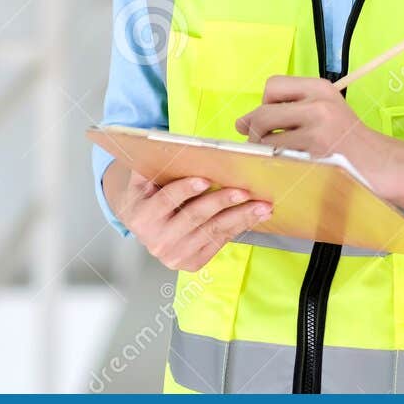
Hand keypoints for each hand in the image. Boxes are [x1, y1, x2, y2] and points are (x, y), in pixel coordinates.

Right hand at [114, 168, 272, 270]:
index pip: (166, 200)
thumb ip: (154, 165)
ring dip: (240, 217)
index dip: (186, 189)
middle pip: (194, 216)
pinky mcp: (191, 263)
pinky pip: (220, 242)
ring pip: (212, 231)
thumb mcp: (143, 180)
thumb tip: (169, 141)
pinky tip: (254, 216)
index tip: (206, 179)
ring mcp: (175, 255)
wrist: (145, 227)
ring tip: (261, 205)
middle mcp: (157, 240)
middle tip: (244, 191)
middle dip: (222, 202)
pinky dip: (240, 227)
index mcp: (142, 216)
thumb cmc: (149, 197)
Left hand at [235, 75, 378, 159]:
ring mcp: (318, 130)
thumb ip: (288, 111)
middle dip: (255, 133)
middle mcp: (319, 104)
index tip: (274, 122)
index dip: (265, 105)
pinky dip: (276, 166)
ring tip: (283, 159)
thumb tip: (239, 123)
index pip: (272, 86)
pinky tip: (291, 169)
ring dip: (265, 153)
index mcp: (321, 88)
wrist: (387, 164)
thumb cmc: (351, 143)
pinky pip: (279, 158)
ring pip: (266, 139)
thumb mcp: (327, 112)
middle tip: (267, 146)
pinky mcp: (317, 155)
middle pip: (262, 113)